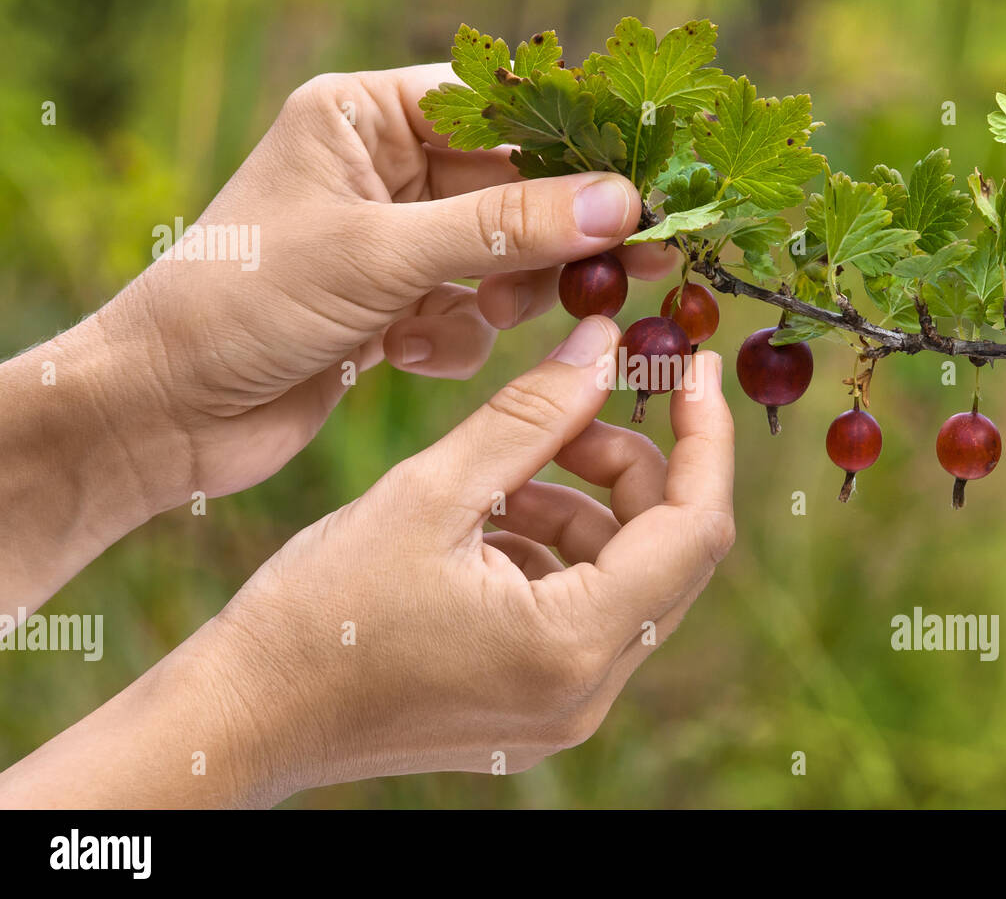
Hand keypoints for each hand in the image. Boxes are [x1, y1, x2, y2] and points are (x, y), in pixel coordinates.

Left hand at [0, 63, 672, 601]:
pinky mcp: (395, 307)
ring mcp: (392, 242)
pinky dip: (454, 337)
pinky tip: (404, 352)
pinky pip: (469, 312)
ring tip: (473, 313)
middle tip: (636, 258)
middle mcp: (383, 171)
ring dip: (498, 294)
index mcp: (363, 118)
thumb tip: (620, 205)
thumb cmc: (245, 301)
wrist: (165, 410)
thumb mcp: (381, 253)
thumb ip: (505, 227)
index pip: (495, 109)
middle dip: (553, 233)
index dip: (573, 143)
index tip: (644, 175)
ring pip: (500, 256)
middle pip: (511, 187)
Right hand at [0, 319, 734, 805]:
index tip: (695, 369)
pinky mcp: (538, 706)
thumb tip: (605, 345)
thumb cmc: (319, 610)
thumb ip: (532, 415)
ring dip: (587, 505)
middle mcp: (586, 691)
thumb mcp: (430, 492)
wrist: (245, 715)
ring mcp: (565, 708)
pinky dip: (559, 550)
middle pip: (668, 553)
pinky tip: (494, 521)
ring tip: (505, 472)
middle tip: (568, 410)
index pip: (696, 528)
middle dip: (633, 466)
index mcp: (570, 644)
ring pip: (627, 578)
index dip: (706, 439)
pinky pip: (586, 610)